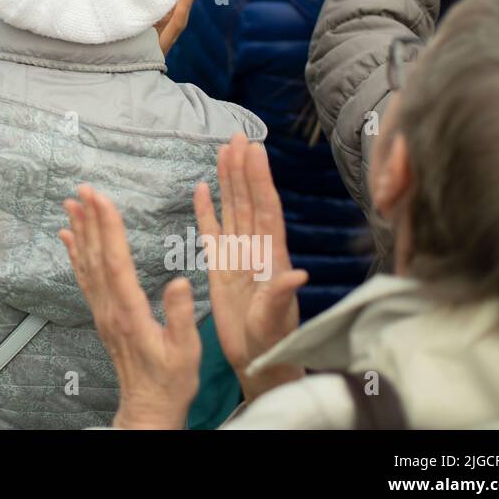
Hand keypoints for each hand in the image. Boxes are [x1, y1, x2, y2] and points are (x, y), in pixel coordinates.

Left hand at [60, 185, 200, 428]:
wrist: (148, 407)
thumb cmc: (171, 381)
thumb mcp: (185, 351)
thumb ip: (180, 316)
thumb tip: (178, 282)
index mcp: (130, 312)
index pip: (116, 261)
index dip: (108, 228)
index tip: (102, 199)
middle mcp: (110, 308)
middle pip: (97, 256)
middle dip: (90, 219)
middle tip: (82, 188)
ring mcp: (103, 311)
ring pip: (87, 264)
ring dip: (80, 231)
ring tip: (71, 204)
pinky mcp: (102, 315)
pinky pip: (85, 278)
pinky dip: (75, 254)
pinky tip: (69, 238)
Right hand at [194, 134, 307, 401]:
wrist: (259, 361)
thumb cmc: (272, 342)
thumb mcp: (275, 321)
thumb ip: (281, 296)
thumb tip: (298, 274)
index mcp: (272, 256)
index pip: (265, 209)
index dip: (260, 180)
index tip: (255, 151)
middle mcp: (256, 249)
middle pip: (248, 200)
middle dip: (244, 169)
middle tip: (238, 137)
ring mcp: (237, 255)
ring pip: (231, 209)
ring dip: (228, 180)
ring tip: (224, 151)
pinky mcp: (220, 266)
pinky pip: (211, 231)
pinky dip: (205, 209)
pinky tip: (200, 188)